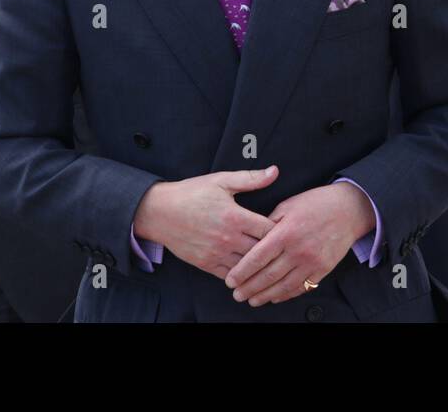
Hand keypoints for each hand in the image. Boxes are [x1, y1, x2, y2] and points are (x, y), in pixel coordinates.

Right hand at [133, 166, 278, 279]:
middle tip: (285, 250)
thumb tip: (274, 171)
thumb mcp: (221, 180)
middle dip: (274, 250)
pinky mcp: (206, 264)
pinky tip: (250, 272)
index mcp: (235, 216)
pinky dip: (242, 275)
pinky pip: (230, 276)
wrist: (159, 212)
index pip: (269, 230)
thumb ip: (250, 179)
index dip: (281, 231)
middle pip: (261, 251)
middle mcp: (228, 238)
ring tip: (272, 264)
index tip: (287, 230)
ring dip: (259, 265)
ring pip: (247, 266)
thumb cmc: (191, 193)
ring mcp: (217, 253)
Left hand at [225, 181, 374, 306]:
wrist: (348, 209)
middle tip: (236, 294)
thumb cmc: (316, 203)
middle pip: (268, 276)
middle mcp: (298, 250)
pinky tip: (274, 297)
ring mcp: (312, 262)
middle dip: (249, 288)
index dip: (242, 271)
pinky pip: (301, 287)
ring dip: (265, 295)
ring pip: (283, 286)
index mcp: (286, 232)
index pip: (258, 257)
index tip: (230, 280)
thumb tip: (252, 237)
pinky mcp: (323, 269)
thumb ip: (269, 223)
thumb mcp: (288, 205)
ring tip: (252, 300)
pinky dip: (286, 295)